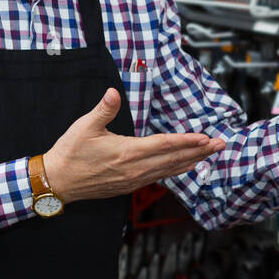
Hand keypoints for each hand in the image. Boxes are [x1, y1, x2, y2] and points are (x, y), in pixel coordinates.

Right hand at [42, 88, 224, 202]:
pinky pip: (160, 177)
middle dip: (199, 151)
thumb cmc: (70, 153)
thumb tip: (113, 92)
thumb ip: (104, 109)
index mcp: (127, 152)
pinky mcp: (130, 186)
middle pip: (174, 159)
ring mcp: (134, 180)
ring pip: (170, 170)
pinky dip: (177, 171)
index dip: (187, 141)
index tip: (205, 137)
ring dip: (192, 161)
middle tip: (220, 144)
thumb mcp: (85, 126)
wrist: (57, 182)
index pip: (165, 146)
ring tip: (210, 153)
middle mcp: (135, 168)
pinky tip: (187, 166)